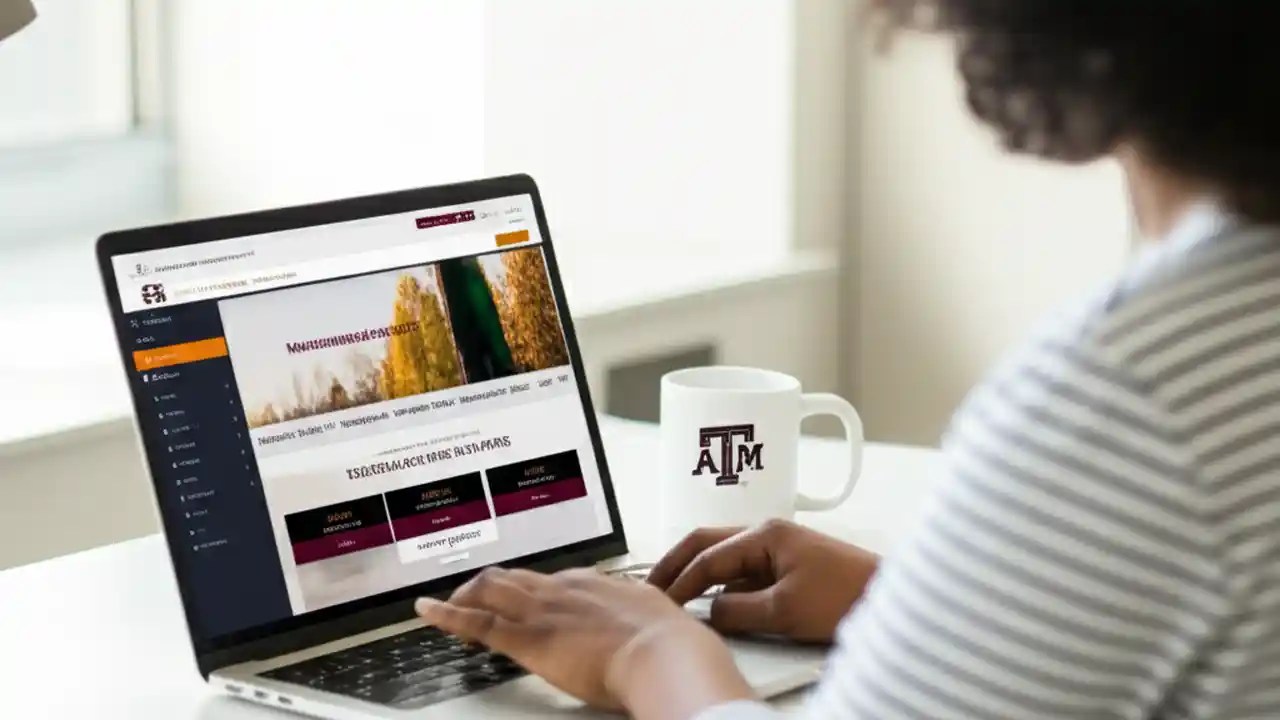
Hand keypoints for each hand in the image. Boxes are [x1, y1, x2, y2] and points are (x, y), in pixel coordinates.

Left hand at [415, 566, 753, 718]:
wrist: (664, 654)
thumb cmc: (668, 641)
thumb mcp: (654, 613)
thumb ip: (639, 611)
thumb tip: (645, 614)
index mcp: (591, 582)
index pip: (547, 580)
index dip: (527, 592)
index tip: (522, 602)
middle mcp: (561, 588)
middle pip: (511, 578)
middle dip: (487, 588)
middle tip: (473, 600)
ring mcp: (541, 610)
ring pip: (488, 590)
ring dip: (465, 597)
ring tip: (447, 607)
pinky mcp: (526, 638)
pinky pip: (475, 622)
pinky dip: (446, 616)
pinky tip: (428, 613)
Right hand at [648, 519, 878, 642]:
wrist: (892, 599)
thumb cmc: (846, 597)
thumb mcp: (784, 610)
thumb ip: (738, 610)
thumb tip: (710, 612)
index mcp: (765, 535)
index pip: (707, 556)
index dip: (680, 581)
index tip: (660, 602)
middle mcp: (769, 534)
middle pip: (708, 543)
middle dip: (678, 565)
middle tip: (652, 587)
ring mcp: (779, 549)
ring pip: (725, 558)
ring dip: (700, 574)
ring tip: (675, 597)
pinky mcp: (790, 566)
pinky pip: (745, 573)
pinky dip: (724, 586)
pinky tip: (715, 605)